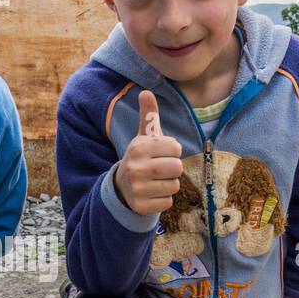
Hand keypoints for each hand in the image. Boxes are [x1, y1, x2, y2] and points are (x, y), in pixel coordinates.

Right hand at [114, 89, 182, 215]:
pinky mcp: (141, 206)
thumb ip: (148, 116)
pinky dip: (163, 200)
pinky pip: (168, 202)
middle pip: (177, 167)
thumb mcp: (143, 137)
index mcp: (139, 147)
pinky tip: (152, 194)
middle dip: (172, 169)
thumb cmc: (141, 158)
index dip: (172, 151)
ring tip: (155, 182)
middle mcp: (136, 167)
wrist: (121, 187)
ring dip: (168, 185)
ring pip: (174, 186)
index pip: (176, 148)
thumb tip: (145, 91)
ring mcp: (137, 188)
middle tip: (160, 169)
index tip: (160, 154)